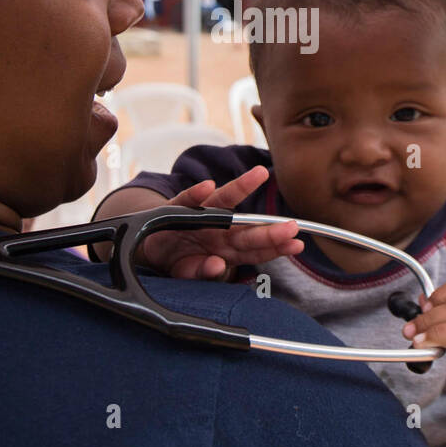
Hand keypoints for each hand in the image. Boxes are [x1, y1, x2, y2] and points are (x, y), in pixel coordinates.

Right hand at [136, 166, 301, 279]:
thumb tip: (217, 267)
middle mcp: (218, 230)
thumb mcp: (188, 271)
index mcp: (226, 248)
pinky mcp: (177, 206)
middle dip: (268, 230)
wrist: (149, 247)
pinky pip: (187, 199)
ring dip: (241, 187)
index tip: (297, 244)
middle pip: (246, 229)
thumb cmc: (177, 258)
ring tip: (258, 174)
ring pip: (223, 201)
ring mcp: (199, 215)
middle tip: (291, 227)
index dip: (275, 247)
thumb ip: (202, 272)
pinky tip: (207, 186)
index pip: (255, 249)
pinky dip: (196, 193)